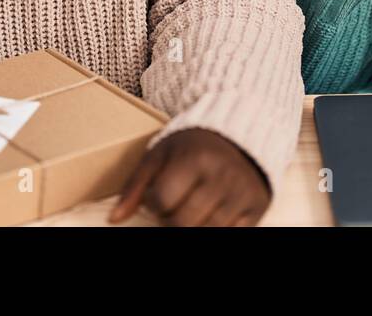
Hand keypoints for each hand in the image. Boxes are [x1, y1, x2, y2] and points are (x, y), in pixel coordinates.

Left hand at [108, 128, 270, 226]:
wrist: (240, 136)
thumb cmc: (192, 146)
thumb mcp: (160, 154)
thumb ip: (136, 185)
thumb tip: (114, 219)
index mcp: (195, 158)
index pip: (162, 199)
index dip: (154, 203)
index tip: (159, 195)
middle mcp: (221, 176)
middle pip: (182, 222)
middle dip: (170, 220)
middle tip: (173, 208)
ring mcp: (242, 194)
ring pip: (206, 233)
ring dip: (191, 228)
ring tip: (190, 211)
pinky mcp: (257, 207)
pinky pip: (231, 235)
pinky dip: (215, 231)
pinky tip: (208, 218)